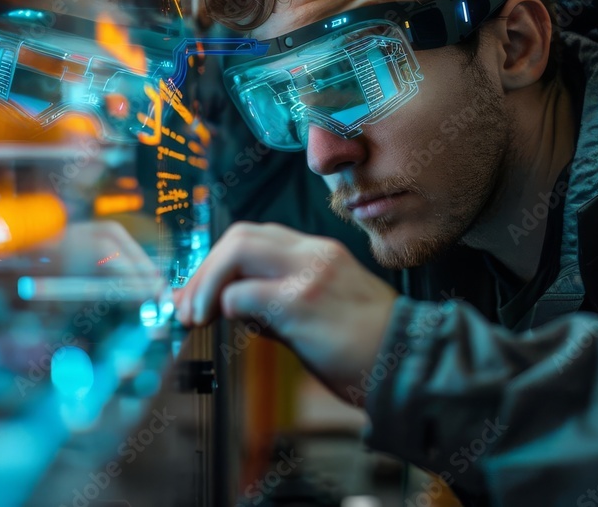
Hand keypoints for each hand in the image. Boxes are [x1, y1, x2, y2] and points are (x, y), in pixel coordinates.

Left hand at [172, 222, 397, 404]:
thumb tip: (234, 306)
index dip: (217, 261)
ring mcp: (308, 273)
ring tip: (195, 316)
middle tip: (187, 306)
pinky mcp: (301, 303)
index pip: (255, 236)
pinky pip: (244, 293)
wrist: (410, 362)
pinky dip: (227, 306)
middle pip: (240, 235)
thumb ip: (281, 300)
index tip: (197, 292)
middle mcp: (313, 253)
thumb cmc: (369, 345)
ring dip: (205, 284)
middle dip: (204, 268)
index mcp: (318, 252)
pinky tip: (230, 323)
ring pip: (237, 250)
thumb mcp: (326, 307)